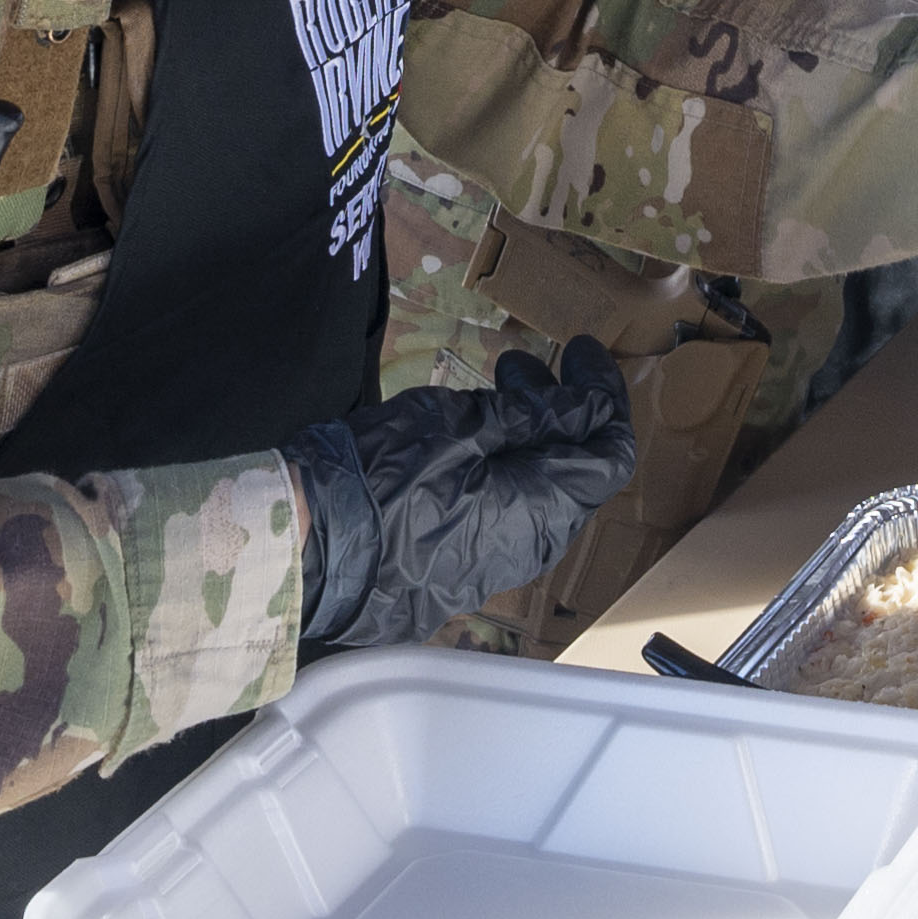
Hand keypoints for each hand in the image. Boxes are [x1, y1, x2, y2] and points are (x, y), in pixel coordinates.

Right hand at [287, 338, 638, 649]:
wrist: (306, 550)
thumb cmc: (383, 476)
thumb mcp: (460, 424)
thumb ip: (533, 417)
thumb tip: (590, 407)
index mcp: (545, 509)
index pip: (611, 454)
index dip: (606, 397)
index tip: (582, 350)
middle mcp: (532, 545)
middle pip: (574, 469)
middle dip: (561, 406)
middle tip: (525, 361)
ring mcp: (495, 564)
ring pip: (536, 489)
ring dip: (527, 433)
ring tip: (494, 383)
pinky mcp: (458, 568)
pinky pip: (502, 511)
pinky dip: (501, 465)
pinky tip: (468, 433)